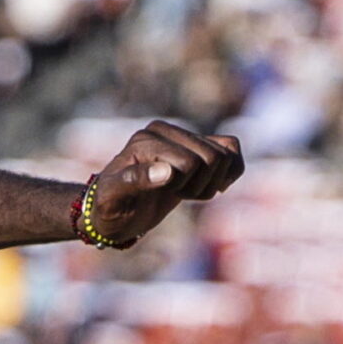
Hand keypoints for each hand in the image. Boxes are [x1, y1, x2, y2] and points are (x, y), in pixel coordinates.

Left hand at [84, 121, 242, 247]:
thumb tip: (166, 171)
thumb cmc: (110, 206)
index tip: (153, 194)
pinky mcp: (197, 146)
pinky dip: (231, 171)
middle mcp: (165, 130)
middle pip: (212, 159)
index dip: (180, 186)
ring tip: (182, 190)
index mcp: (146, 139)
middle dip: (198, 185)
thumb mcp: (113, 198)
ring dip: (210, 183)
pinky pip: (232, 148)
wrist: (115, 212)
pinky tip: (211, 185)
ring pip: (225, 156)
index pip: (190, 163)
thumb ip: (134, 181)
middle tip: (171, 193)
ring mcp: (182, 137)